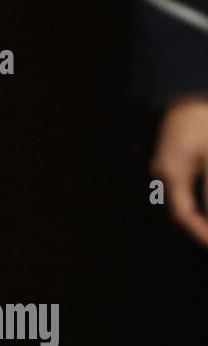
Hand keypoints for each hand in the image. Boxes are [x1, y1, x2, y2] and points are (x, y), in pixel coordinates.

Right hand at [151, 96, 207, 246]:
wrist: (188, 92)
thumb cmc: (202, 119)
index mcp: (172, 174)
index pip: (184, 215)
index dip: (200, 232)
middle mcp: (163, 175)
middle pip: (183, 210)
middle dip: (201, 224)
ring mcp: (166, 168)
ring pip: (185, 198)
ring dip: (201, 210)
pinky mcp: (174, 161)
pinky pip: (186, 186)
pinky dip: (199, 196)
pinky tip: (205, 202)